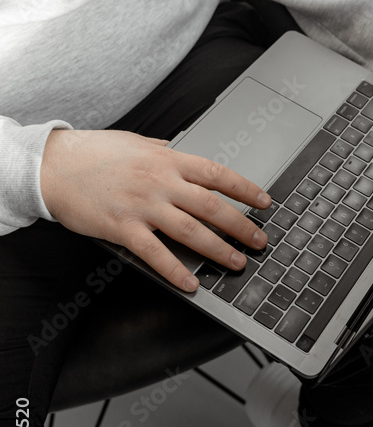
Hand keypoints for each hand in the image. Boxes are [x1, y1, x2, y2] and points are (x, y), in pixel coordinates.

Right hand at [40, 129, 270, 290]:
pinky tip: (190, 283)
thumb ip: (164, 151)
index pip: (217, 174)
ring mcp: (142, 205)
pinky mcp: (122, 228)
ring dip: (218, 250)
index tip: (264, 202)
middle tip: (260, 240)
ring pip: (191, 231)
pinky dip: (175, 271)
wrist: (54, 166)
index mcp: (168, 160)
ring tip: (237, 262)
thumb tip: (182, 152)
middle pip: (212, 206)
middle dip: (241, 226)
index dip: (245, 189)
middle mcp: (160, 182)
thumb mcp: (137, 143)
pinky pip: (155, 253)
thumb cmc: (95, 153)